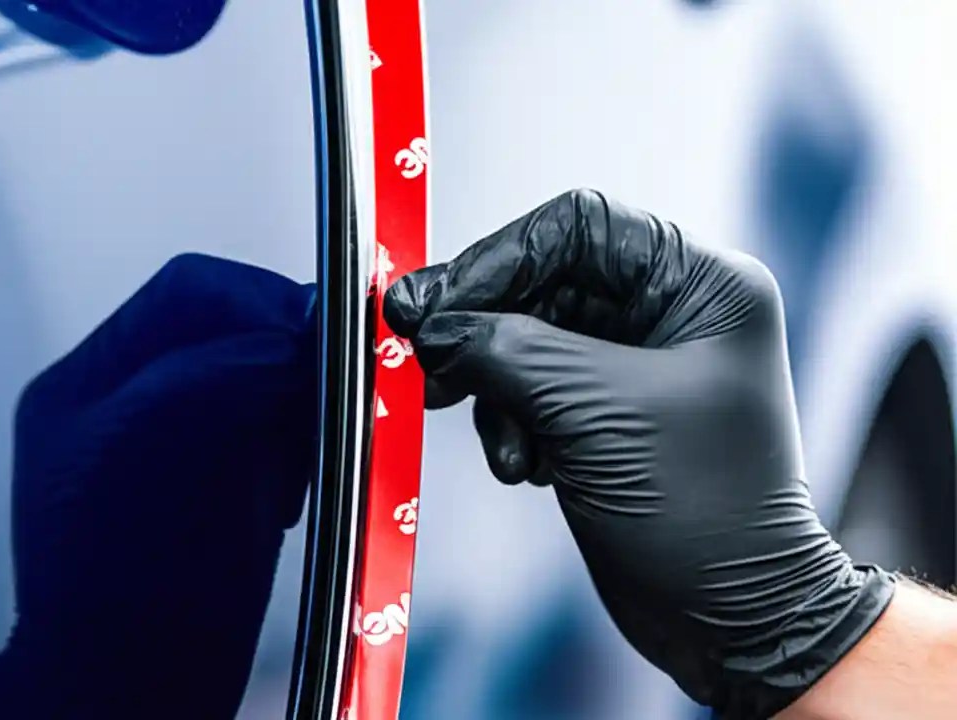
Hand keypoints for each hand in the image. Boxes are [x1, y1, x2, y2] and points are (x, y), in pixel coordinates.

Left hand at [0, 254, 317, 717]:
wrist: (130, 691)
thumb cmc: (108, 590)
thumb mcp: (147, 444)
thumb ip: (219, 371)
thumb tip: (299, 335)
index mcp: (93, 384)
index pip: (191, 294)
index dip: (259, 302)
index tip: (316, 334)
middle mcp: (141, 406)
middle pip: (241, 332)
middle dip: (292, 352)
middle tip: (335, 380)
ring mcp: (192, 450)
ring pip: (275, 384)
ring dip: (307, 402)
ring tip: (319, 438)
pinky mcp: (238, 493)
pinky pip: (292, 439)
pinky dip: (313, 447)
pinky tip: (305, 484)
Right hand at [383, 189, 895, 718]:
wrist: (732, 621)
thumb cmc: (701, 511)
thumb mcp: (594, 414)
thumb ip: (506, 352)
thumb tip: (430, 325)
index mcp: (699, 285)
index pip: (578, 227)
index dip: (497, 256)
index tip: (432, 302)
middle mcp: (670, 312)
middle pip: (542, 282)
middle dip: (484, 330)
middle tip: (423, 361)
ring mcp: (634, 365)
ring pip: (526, 339)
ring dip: (496, 391)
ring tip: (506, 449)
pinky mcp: (603, 413)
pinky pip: (529, 389)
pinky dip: (511, 424)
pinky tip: (526, 467)